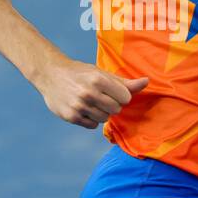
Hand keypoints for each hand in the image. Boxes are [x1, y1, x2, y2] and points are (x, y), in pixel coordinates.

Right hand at [33, 58, 148, 128]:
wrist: (50, 74)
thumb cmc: (80, 73)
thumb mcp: (101, 73)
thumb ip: (124, 82)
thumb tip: (147, 82)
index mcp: (98, 79)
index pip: (125, 98)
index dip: (120, 95)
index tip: (111, 91)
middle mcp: (89, 93)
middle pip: (116, 109)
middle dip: (111, 104)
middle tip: (100, 96)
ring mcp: (79, 106)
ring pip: (105, 119)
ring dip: (101, 112)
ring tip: (90, 102)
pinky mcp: (71, 117)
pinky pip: (92, 125)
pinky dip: (90, 119)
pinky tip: (83, 108)